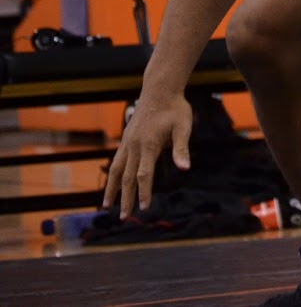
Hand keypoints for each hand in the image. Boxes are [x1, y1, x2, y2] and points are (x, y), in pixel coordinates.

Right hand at [104, 93, 191, 217]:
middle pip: (127, 177)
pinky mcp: (126, 139)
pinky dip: (112, 175)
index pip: (144, 174)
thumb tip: (185, 168)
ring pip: (116, 170)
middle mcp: (134, 145)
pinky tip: (112, 183)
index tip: (145, 207)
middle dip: (126, 198)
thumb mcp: (184, 126)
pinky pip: (116, 161)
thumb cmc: (175, 108)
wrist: (160, 90)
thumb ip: (181, 148)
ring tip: (106, 206)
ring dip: (112, 189)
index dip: (144, 192)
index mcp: (148, 144)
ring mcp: (127, 142)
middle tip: (124, 217)